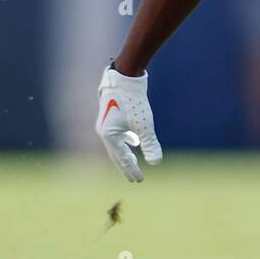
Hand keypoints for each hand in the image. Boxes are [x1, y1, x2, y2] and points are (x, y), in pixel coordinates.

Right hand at [96, 64, 162, 182]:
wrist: (125, 78)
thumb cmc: (134, 101)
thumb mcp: (144, 125)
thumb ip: (150, 144)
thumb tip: (156, 163)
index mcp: (109, 136)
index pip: (121, 159)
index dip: (131, 171)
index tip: (140, 180)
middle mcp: (103, 131)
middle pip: (116, 154)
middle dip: (127, 166)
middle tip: (136, 179)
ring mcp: (105, 123)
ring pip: (116, 144)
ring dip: (126, 154)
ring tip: (134, 163)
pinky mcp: (110, 115)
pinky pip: (117, 133)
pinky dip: (126, 140)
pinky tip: (134, 142)